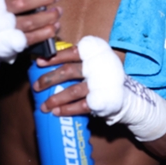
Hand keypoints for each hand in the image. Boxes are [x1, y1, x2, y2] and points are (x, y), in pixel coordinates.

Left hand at [37, 36, 165, 141]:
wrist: (128, 97)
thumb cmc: (104, 78)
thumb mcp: (96, 62)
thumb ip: (78, 59)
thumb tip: (46, 60)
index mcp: (97, 54)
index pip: (73, 52)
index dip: (54, 57)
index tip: (38, 62)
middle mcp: (100, 67)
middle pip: (69, 71)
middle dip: (49, 79)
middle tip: (36, 86)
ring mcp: (102, 85)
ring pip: (73, 91)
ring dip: (55, 98)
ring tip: (44, 105)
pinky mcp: (103, 101)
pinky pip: (81, 106)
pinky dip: (67, 110)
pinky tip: (57, 112)